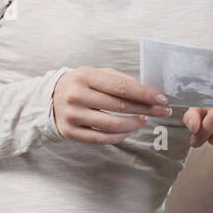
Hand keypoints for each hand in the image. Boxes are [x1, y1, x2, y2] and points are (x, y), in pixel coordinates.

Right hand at [51, 67, 172, 144]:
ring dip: (134, 124)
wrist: (50, 98)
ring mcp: (72, 116)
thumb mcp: (97, 74)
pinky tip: (129, 130)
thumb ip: (121, 80)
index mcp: (85, 76)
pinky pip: (101, 138)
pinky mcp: (70, 132)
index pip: (122, 87)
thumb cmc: (81, 84)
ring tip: (144, 120)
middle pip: (120, 106)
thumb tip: (147, 91)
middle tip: (163, 111)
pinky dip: (120, 136)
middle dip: (146, 109)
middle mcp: (77, 96)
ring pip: (112, 125)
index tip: (162, 99)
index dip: (145, 94)